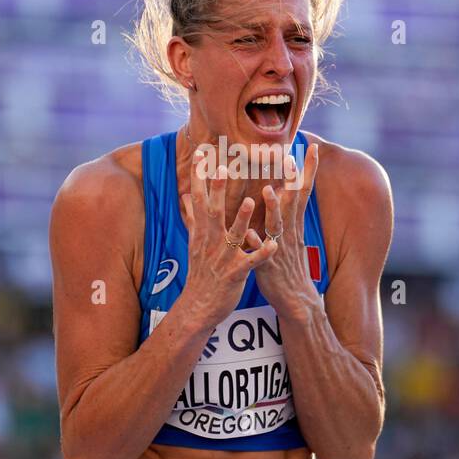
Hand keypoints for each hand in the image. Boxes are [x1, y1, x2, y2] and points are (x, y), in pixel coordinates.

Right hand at [177, 151, 277, 330]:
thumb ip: (192, 217)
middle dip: (219, 190)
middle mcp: (210, 241)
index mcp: (203, 231)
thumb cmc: (201, 272)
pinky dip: (261, 254)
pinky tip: (274, 246)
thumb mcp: (194, 242)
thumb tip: (184, 196)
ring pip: (233, 235)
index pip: (198, 198)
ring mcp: (222, 257)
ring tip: (254, 201)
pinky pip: (250, 263)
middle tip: (224, 166)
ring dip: (243, 218)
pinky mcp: (235, 274)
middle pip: (214, 211)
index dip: (199, 176)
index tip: (201, 153)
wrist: (198, 306)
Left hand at [246, 142, 322, 321]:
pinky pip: (261, 253)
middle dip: (293, 180)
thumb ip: (284, 214)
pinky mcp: (269, 266)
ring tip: (267, 191)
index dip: (307, 170)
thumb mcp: (288, 236)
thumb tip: (282, 190)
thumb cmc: (287, 266)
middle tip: (291, 157)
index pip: (302, 192)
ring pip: (277, 224)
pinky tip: (247, 233)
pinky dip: (255, 242)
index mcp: (292, 224)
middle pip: (293, 201)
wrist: (297, 301)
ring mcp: (280, 248)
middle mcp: (289, 232)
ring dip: (274, 208)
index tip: (313, 147)